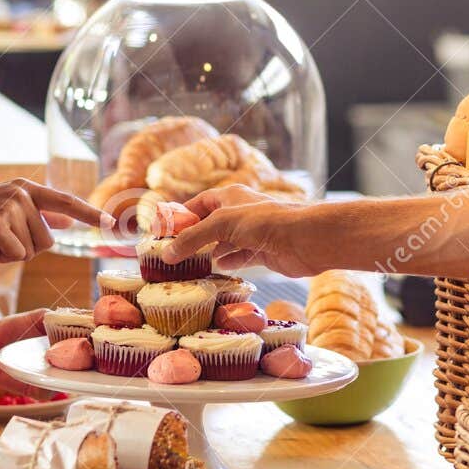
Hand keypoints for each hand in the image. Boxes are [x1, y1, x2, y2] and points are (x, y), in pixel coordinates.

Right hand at [0, 179, 110, 270]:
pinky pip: (16, 256)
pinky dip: (1, 258)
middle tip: (0, 237)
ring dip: (12, 253)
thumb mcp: (8, 211)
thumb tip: (68, 220)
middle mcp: (21, 193)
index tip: (110, 222)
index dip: (88, 213)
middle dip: (26, 248)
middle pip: (47, 240)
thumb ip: (39, 214)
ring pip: (32, 250)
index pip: (66, 201)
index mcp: (26, 188)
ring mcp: (10, 207)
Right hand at [163, 186, 322, 276]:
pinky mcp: (261, 253)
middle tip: (172, 255)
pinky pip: (238, 258)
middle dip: (193, 238)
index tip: (164, 233)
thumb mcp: (222, 224)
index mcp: (229, 196)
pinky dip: (226, 264)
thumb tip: (167, 254)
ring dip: (208, 254)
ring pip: (223, 244)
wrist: (304, 239)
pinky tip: (215, 272)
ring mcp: (251, 234)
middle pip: (209, 225)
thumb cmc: (265, 221)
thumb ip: (194, 238)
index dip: (181, 216)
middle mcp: (239, 213)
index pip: (198, 203)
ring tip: (188, 268)